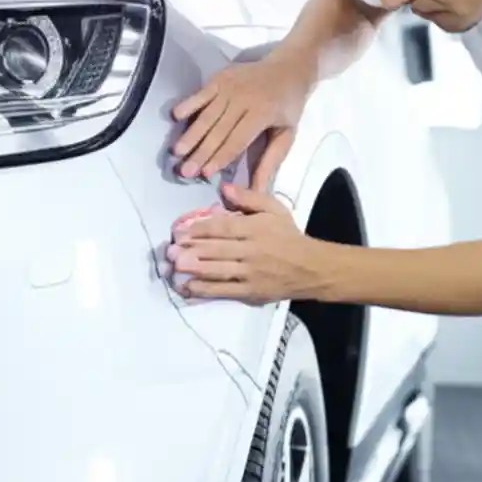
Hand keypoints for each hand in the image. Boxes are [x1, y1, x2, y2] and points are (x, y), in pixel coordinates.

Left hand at [167, 183, 326, 304]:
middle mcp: (251, 251)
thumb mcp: (274, 209)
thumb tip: (224, 189)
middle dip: (191, 250)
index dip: (199, 229)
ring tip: (174, 267)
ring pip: (217, 271)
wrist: (311, 268)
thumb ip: (249, 198)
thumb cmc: (288, 236)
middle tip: (170, 251)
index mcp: (255, 229)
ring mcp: (250, 274)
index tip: (179, 231)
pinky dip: (204, 290)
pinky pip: (223, 291)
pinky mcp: (250, 292)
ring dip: (194, 270)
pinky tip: (187, 287)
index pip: (223, 228)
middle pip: (217, 250)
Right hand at [171, 57, 310, 190]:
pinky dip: (188, 103)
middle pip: (218, 130)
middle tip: (184, 170)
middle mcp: (244, 98)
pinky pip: (201, 93)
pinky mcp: (220, 78)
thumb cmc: (288, 106)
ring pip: (207, 114)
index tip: (205, 173)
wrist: (290, 67)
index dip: (220, 157)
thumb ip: (270, 162)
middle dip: (200, 152)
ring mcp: (230, 86)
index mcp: (263, 113)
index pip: (237, 140)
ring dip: (190, 134)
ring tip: (176, 151)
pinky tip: (175, 116)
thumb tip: (258, 191)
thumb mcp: (286, 135)